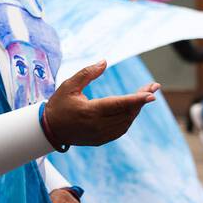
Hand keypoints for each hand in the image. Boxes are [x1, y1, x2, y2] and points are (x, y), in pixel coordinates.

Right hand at [43, 61, 158, 147]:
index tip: (152, 93)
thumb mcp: (69, 85)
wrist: (49, 130)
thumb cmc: (58, 105)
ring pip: (126, 122)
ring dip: (136, 109)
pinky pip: (120, 129)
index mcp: (90, 111)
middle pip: (127, 112)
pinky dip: (129, 119)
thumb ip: (87, 73)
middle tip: (153, 87)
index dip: (137, 99)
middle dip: (141, 100)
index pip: (119, 104)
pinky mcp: (100, 140)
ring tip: (144, 95)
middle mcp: (97, 125)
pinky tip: (133, 109)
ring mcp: (100, 135)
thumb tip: (104, 62)